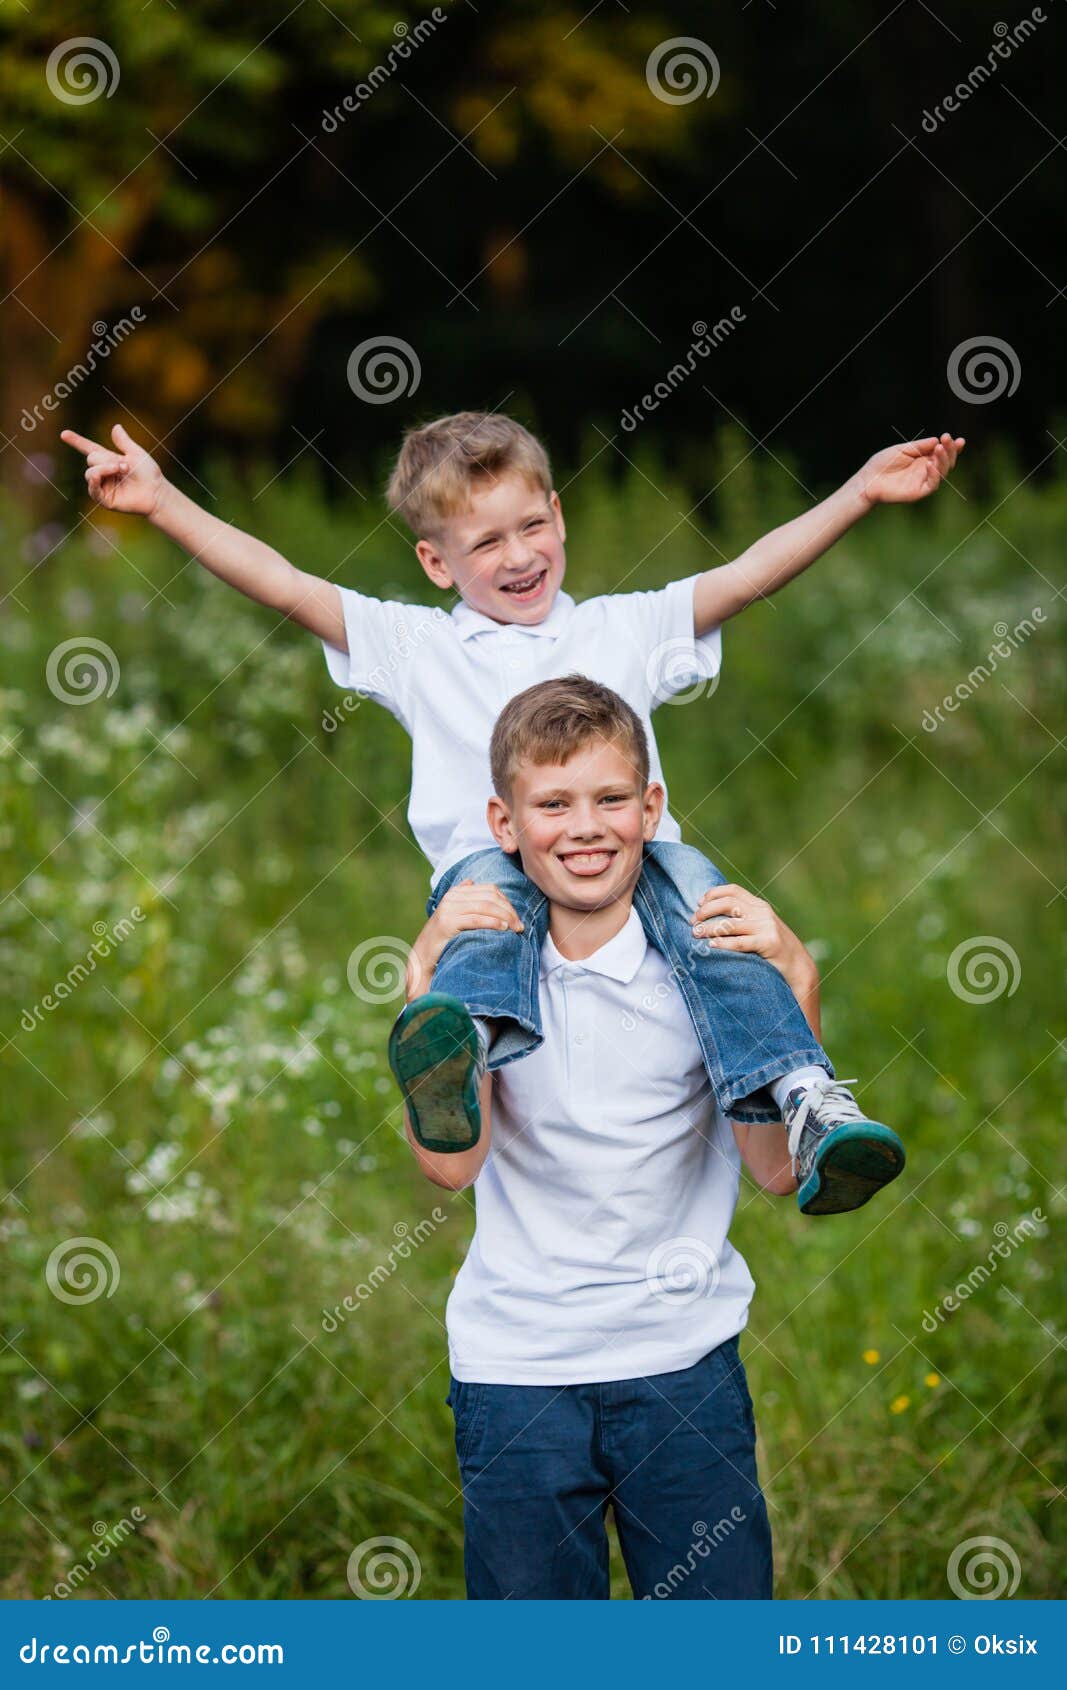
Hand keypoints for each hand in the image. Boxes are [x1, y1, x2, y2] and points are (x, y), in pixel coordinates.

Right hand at [60, 423, 164, 517]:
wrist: (156, 492)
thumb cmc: (149, 474)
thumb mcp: (136, 454)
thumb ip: (124, 442)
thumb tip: (116, 426)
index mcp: (109, 460)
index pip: (89, 449)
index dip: (77, 441)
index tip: (64, 434)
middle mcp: (103, 473)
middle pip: (91, 459)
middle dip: (106, 459)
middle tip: (125, 465)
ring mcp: (103, 486)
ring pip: (90, 473)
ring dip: (105, 469)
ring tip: (122, 470)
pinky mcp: (104, 499)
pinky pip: (93, 488)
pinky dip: (96, 480)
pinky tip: (102, 476)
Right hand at [407, 880, 524, 998]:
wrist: (423, 956)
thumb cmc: (444, 939)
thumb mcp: (453, 915)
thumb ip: (463, 899)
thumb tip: (470, 881)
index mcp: (456, 893)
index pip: (490, 890)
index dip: (507, 902)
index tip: (517, 917)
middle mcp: (452, 897)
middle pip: (490, 897)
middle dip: (509, 910)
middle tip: (520, 926)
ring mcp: (448, 909)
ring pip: (485, 907)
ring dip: (505, 917)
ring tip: (515, 929)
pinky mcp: (447, 923)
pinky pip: (475, 919)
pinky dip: (492, 922)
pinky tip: (503, 928)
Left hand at [691, 883, 812, 983]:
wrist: (798, 966)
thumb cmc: (773, 949)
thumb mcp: (760, 927)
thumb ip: (743, 919)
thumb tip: (712, 917)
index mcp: (759, 906)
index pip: (733, 890)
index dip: (713, 894)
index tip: (698, 904)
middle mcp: (763, 913)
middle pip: (728, 903)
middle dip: (706, 911)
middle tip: (693, 922)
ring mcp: (767, 927)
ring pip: (730, 924)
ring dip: (709, 928)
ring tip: (696, 934)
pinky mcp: (769, 943)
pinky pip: (741, 942)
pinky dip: (723, 943)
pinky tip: (712, 945)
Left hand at [853, 433, 964, 506]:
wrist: (868, 479)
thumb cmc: (882, 463)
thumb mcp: (903, 449)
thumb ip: (920, 446)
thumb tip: (937, 440)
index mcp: (923, 459)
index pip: (942, 453)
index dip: (952, 447)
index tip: (959, 440)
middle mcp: (926, 470)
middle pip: (946, 462)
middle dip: (950, 451)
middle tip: (947, 440)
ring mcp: (923, 482)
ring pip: (942, 472)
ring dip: (944, 460)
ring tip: (940, 448)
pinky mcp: (919, 492)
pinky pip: (932, 484)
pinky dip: (935, 474)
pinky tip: (931, 464)